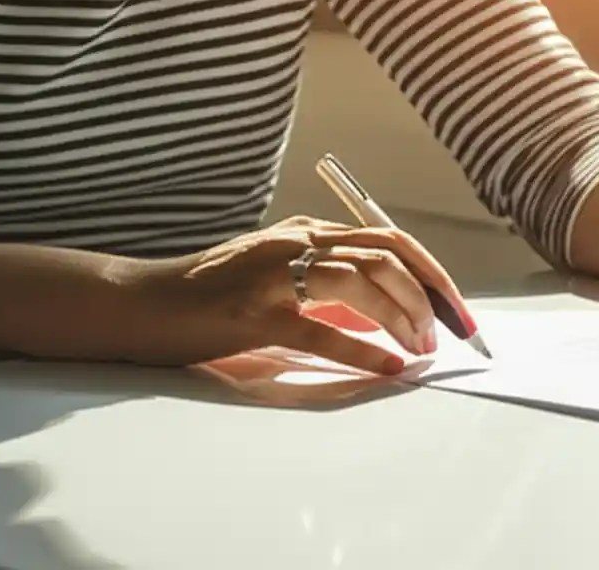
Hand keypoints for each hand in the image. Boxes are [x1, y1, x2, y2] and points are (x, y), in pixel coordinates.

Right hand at [125, 216, 471, 374]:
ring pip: (361, 280)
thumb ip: (327, 291)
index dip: (431, 275)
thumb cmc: (210, 297)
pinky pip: (320, 329)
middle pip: (385, 254)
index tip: (457, 311)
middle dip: (429, 294)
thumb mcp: (277, 281)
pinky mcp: (252, 312)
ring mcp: (273, 274)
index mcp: (305, 233)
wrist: (141, 303)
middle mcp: (295, 242)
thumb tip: (382, 316)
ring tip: (419, 348)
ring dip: (401, 316)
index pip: (389, 240)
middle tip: (448, 335)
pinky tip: (387, 366)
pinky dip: (361, 348)